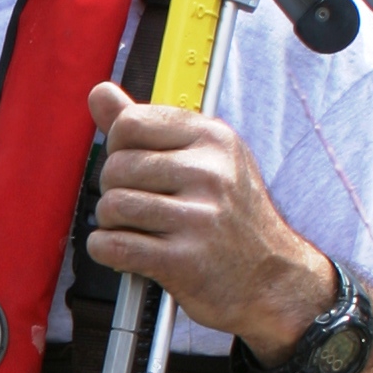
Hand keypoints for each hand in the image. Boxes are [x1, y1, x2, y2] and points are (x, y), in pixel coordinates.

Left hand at [85, 78, 336, 357]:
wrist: (273, 280)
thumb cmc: (232, 218)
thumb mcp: (205, 159)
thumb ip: (148, 126)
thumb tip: (99, 92)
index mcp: (213, 139)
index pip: (130, 123)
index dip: (118, 148)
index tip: (134, 167)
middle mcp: (210, 173)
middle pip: (116, 167)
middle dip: (113, 190)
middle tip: (136, 207)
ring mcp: (199, 218)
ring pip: (112, 206)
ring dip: (111, 224)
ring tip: (135, 229)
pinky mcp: (184, 261)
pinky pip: (113, 246)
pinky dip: (106, 250)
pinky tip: (124, 251)